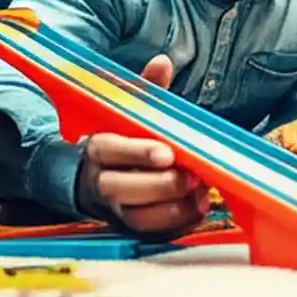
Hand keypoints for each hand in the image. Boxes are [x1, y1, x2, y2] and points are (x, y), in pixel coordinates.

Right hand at [76, 55, 209, 237]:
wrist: (95, 180)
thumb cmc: (123, 140)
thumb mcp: (130, 111)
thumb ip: (146, 89)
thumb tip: (162, 61)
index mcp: (98, 149)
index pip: (111, 151)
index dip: (138, 152)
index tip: (167, 152)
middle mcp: (102, 183)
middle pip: (123, 189)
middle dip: (161, 185)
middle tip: (191, 176)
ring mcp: (116, 210)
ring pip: (139, 218)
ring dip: (173, 208)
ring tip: (201, 191)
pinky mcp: (132, 230)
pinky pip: (155, 234)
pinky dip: (180, 223)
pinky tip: (199, 206)